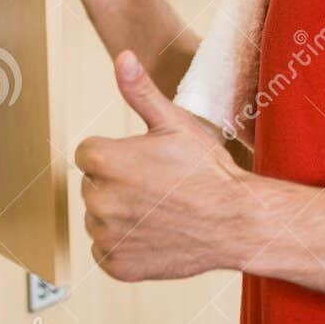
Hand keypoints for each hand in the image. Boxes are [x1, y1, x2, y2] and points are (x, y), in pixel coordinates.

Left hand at [75, 50, 257, 281]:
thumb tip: (122, 58)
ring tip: (157, 210)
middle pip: (92, 185)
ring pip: (98, 218)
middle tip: (156, 186)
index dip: (118, 154)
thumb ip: (140, 92)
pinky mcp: (116, 265)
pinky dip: (123, 244)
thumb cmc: (208, 171)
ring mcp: (107, 236)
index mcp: (104, 159)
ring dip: (119, 214)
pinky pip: (105, 249)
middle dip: (117, 183)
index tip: (145, 162)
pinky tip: (153, 233)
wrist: (236, 222)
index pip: (88, 153)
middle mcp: (98, 200)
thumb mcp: (175, 124)